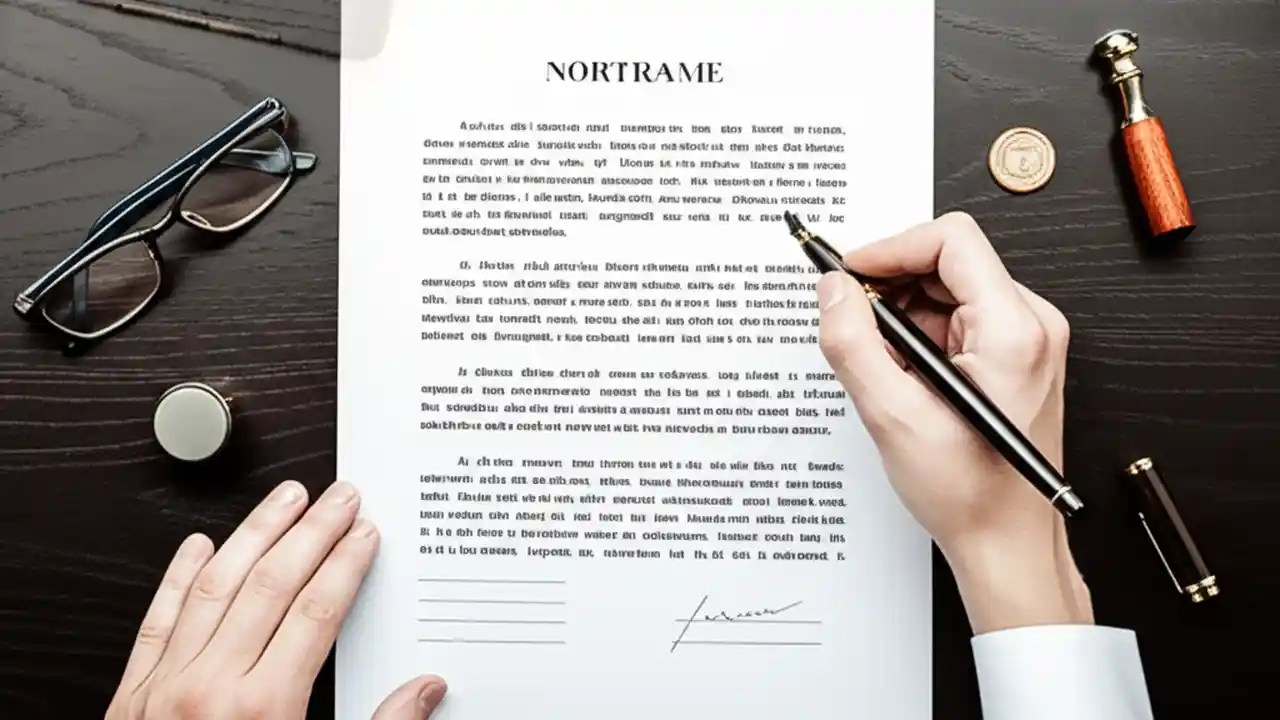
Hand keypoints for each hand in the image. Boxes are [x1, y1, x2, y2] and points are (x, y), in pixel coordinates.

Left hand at [105, 481, 447, 718]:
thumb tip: (426, 691)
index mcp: (264, 711)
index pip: (316, 611)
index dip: (346, 564)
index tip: (366, 533)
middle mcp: (209, 690)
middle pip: (270, 585)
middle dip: (311, 532)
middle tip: (339, 496)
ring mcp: (164, 690)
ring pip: (214, 588)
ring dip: (251, 534)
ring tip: (282, 499)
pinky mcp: (131, 700)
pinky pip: (157, 623)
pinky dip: (177, 580)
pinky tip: (195, 547)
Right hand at [816, 212, 1091, 633]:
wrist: (1007, 544)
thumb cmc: (969, 494)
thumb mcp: (892, 416)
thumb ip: (853, 344)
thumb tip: (833, 290)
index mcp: (1013, 330)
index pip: (951, 240)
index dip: (890, 249)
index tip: (849, 274)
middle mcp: (1032, 325)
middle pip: (950, 261)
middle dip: (892, 286)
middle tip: (854, 324)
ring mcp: (1028, 341)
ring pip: (951, 291)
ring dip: (904, 315)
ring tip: (882, 366)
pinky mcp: (1017, 357)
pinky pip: (960, 319)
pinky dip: (922, 336)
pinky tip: (904, 379)